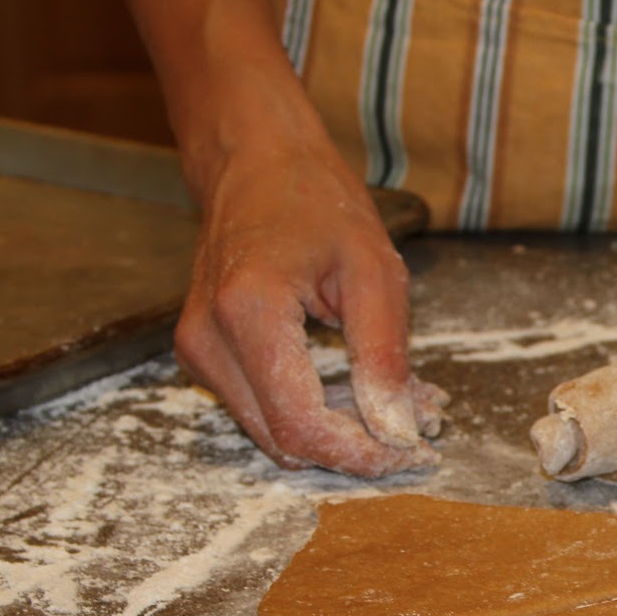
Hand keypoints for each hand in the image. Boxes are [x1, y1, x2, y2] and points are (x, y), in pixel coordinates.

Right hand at [175, 143, 446, 476]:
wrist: (255, 162)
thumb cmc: (316, 201)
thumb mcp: (374, 272)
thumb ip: (383, 357)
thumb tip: (397, 432)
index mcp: (247, 313)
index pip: (301, 425)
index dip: (360, 453)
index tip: (412, 451)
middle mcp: (207, 340)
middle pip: (285, 441)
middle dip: (356, 445)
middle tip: (419, 421)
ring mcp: (198, 351)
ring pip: (275, 434)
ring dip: (339, 432)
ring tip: (396, 397)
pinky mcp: (204, 356)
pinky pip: (265, 410)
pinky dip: (315, 411)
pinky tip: (357, 385)